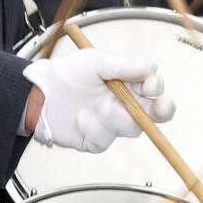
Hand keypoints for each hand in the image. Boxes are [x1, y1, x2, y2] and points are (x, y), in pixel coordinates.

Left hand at [22, 46, 173, 152]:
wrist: (40, 94)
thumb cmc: (67, 74)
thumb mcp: (94, 62)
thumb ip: (124, 66)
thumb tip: (152, 67)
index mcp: (127, 85)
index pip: (154, 90)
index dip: (157, 88)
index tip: (150, 85)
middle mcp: (124, 105)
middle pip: (155, 114)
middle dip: (162, 111)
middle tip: (161, 108)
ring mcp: (112, 124)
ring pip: (132, 128)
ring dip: (114, 116)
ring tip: (95, 106)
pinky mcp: (98, 141)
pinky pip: (106, 139)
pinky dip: (92, 127)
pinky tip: (80, 118)